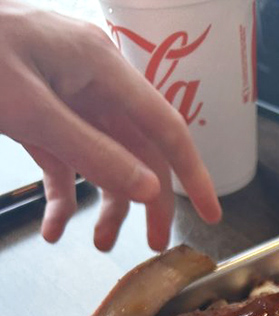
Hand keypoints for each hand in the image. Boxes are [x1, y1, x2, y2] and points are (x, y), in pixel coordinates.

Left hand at [0, 0, 221, 249]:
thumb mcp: (30, 110)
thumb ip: (93, 152)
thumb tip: (147, 190)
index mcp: (102, 68)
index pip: (166, 127)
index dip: (193, 175)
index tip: (210, 216)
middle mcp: (92, 82)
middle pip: (138, 150)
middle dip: (144, 201)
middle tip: (151, 246)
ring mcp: (66, 96)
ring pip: (104, 159)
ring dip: (102, 205)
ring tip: (98, 247)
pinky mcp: (39, 112)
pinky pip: (65, 160)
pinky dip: (62, 196)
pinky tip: (53, 228)